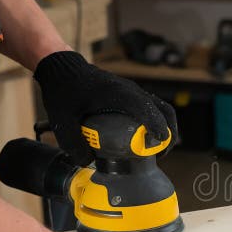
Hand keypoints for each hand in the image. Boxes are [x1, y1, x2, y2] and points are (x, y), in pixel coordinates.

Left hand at [33, 51, 177, 165]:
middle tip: (162, 153)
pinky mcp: (130, 94)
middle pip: (163, 109)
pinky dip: (157, 121)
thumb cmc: (64, 90)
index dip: (158, 125)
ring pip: (161, 108)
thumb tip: (88, 162)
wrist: (63, 69)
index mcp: (118, 94)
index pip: (147, 108)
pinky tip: (147, 136)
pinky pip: (152, 107)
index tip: (161, 142)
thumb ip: (72, 143)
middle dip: (169, 132)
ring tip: (158, 148)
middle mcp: (131, 90)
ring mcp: (133, 91)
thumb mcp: (62, 119)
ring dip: (166, 127)